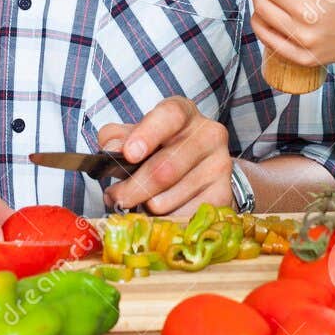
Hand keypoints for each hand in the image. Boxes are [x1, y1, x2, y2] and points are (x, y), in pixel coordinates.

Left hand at [97, 97, 232, 217]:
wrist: (201, 168)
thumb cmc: (162, 149)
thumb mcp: (138, 135)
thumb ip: (118, 137)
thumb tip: (110, 147)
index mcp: (184, 113)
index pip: (169, 116)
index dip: (148, 135)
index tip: (129, 154)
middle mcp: (209, 134)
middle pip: (165, 169)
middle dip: (132, 189)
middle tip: (116, 197)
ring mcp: (220, 166)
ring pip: (169, 199)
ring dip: (145, 208)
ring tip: (140, 203)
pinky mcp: (224, 195)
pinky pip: (183, 218)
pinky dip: (164, 222)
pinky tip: (160, 214)